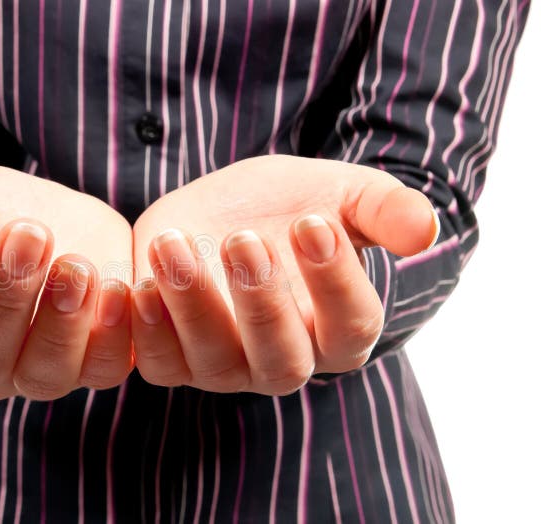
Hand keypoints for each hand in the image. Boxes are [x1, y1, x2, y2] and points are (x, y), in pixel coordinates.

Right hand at [0, 165, 133, 399]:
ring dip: (62, 319)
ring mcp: (40, 367)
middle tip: (24, 233)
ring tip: (75, 263)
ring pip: (46, 370)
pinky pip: (105, 366)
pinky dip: (114, 334)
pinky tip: (121, 288)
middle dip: (6, 293)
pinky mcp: (94, 358)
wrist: (45, 210)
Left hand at [130, 155, 437, 394]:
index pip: (352, 327)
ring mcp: (224, 367)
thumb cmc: (282, 206)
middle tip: (243, 239)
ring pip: (213, 362)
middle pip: (282, 360)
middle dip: (262, 303)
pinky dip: (147, 331)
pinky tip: (138, 284)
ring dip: (193, 306)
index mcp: (336, 328)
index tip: (313, 223)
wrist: (214, 210)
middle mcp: (282, 361)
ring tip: (174, 243)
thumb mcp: (335, 193)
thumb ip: (381, 209)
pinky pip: (159, 364)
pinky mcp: (172, 358)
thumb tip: (426, 229)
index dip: (337, 282)